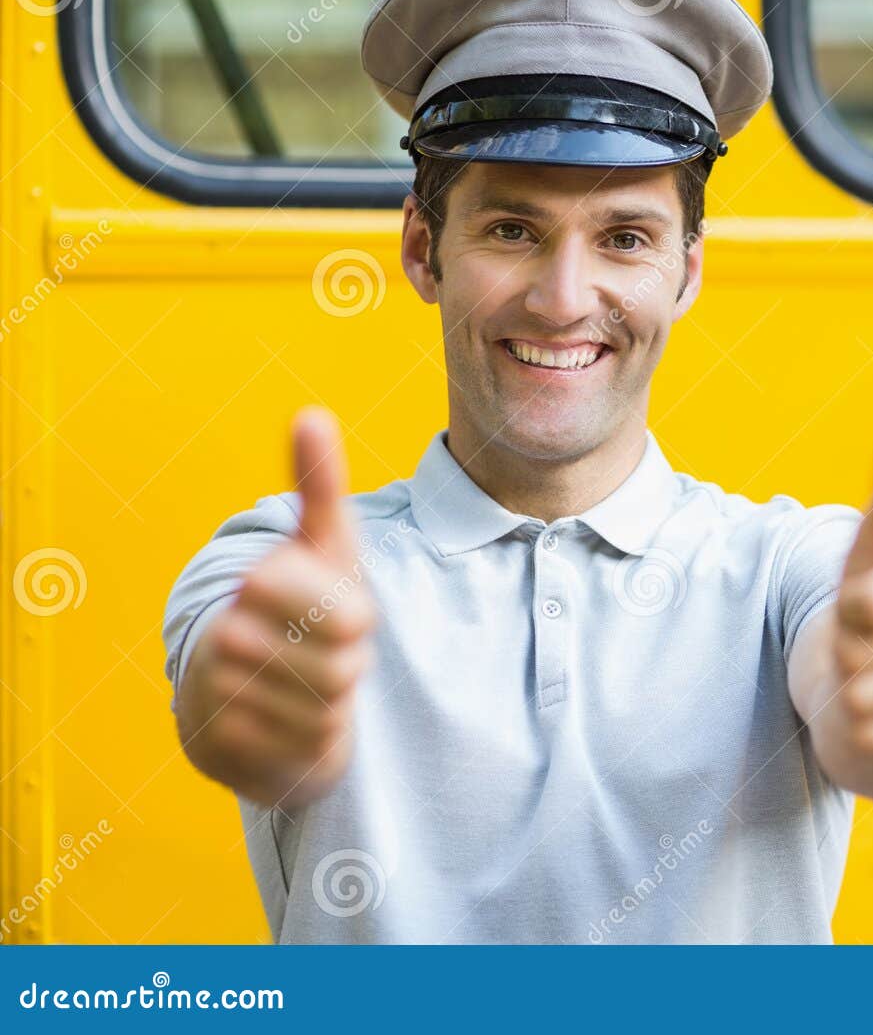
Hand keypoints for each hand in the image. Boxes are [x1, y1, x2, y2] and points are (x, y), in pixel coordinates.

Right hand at [178, 408, 374, 808]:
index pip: (353, 617)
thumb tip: (311, 414)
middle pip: (345, 670)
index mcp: (260, 585)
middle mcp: (228, 638)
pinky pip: (303, 753)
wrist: (242, 688)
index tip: (333, 613)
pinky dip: (312, 744)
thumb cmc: (298, 606)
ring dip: (331, 706)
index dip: (358, 621)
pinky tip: (293, 722)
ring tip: (307, 684)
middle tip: (322, 654)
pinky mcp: (220, 751)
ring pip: (327, 714)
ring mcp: (218, 696)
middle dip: (346, 667)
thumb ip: (320, 485)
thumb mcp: (321, 545)